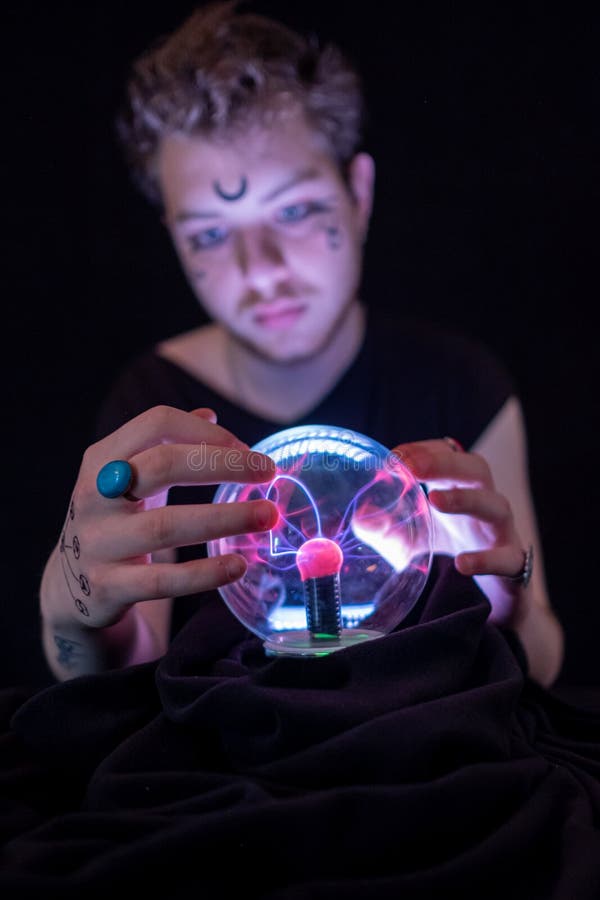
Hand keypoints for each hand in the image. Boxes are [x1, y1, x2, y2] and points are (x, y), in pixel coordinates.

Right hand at [42, 405, 277, 630]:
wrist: (71, 586)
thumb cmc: (116, 519)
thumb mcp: (131, 477)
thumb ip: (166, 443)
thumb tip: (210, 414)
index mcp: (103, 459)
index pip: (156, 424)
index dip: (206, 432)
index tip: (247, 448)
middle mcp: (96, 495)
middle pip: (162, 466)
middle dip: (222, 465)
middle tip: (268, 472)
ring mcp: (99, 542)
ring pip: (166, 526)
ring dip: (224, 519)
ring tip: (267, 516)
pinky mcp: (108, 586)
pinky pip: (163, 581)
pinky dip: (205, 573)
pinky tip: (238, 565)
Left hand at [392, 438, 529, 624]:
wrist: (492, 606)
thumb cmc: (450, 561)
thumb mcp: (409, 544)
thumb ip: (384, 530)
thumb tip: (359, 517)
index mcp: (459, 491)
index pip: (448, 455)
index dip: (424, 451)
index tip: (395, 455)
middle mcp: (484, 504)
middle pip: (475, 469)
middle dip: (445, 463)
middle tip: (413, 466)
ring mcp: (502, 533)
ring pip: (496, 505)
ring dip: (466, 499)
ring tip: (436, 500)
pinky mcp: (514, 565)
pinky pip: (507, 558)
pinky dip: (486, 559)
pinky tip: (462, 563)